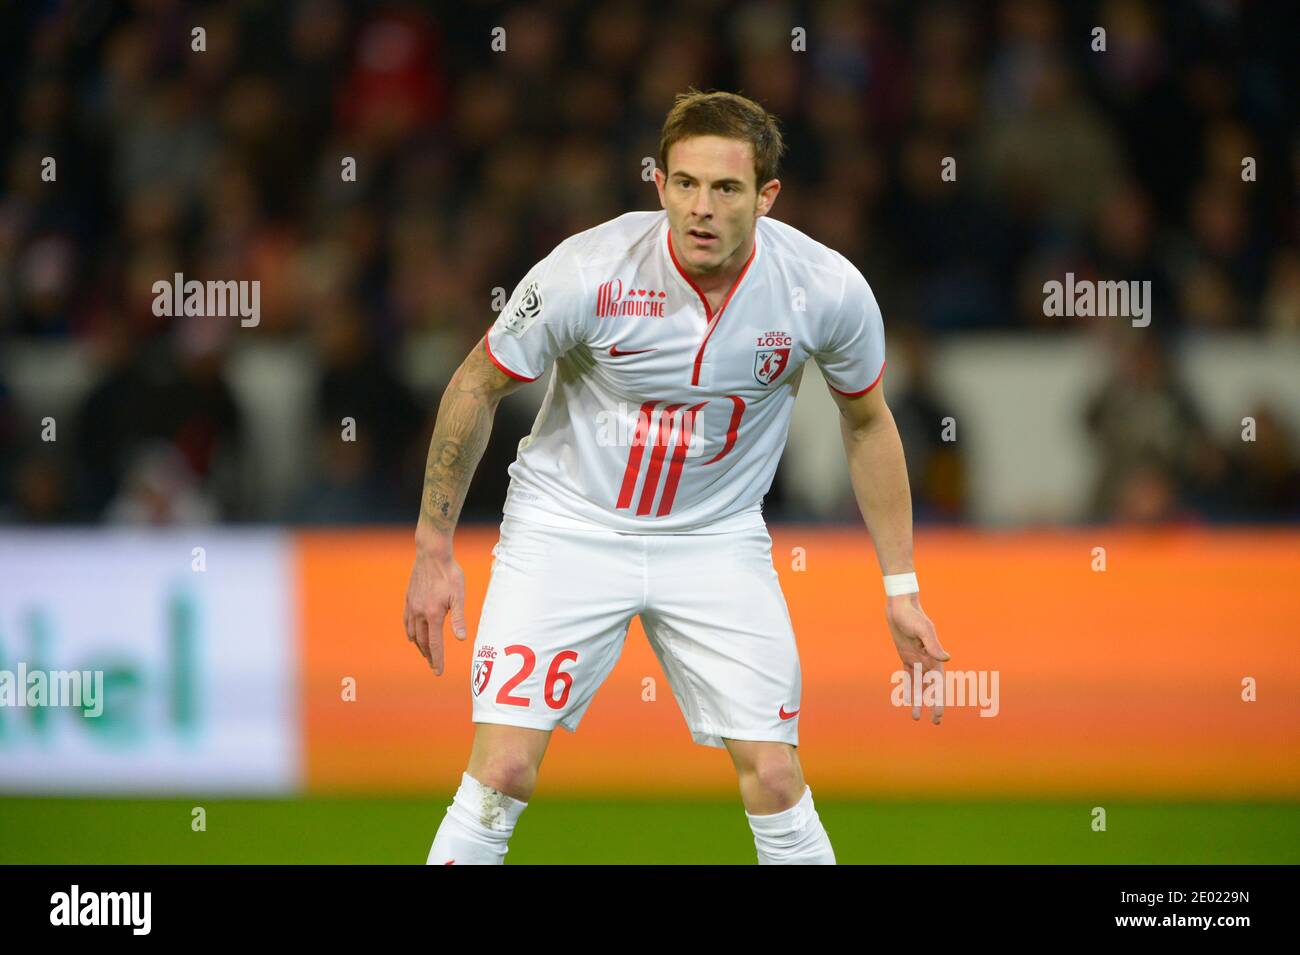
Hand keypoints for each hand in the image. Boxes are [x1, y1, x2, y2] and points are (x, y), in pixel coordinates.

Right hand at [404, 546, 467, 674]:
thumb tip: (461, 638)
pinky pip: (406, 622)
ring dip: (419, 646)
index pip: (434, 643)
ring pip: (412, 633)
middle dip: (428, 655)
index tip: (438, 672)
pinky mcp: (408, 599)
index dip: (437, 659)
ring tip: (425, 653)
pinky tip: (412, 636)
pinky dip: (410, 633)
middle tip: (433, 665)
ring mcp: (412, 606)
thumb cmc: (449, 574)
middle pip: (422, 641)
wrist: (432, 555)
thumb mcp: (459, 595)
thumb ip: (459, 618)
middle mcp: (420, 613)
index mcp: (434, 615)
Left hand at [886, 593, 948, 723]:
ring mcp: (917, 659)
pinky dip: (908, 688)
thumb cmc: (913, 616)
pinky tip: (907, 700)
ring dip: (920, 700)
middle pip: (932, 688)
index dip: (940, 699)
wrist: (901, 606)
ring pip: (919, 685)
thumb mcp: (923, 630)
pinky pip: (908, 677)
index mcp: (934, 657)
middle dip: (934, 704)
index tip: (939, 714)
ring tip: (917, 717)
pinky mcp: (906, 657)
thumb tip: (946, 658)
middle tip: (936, 722)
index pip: (939, 683)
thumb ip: (933, 645)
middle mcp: (927, 660)